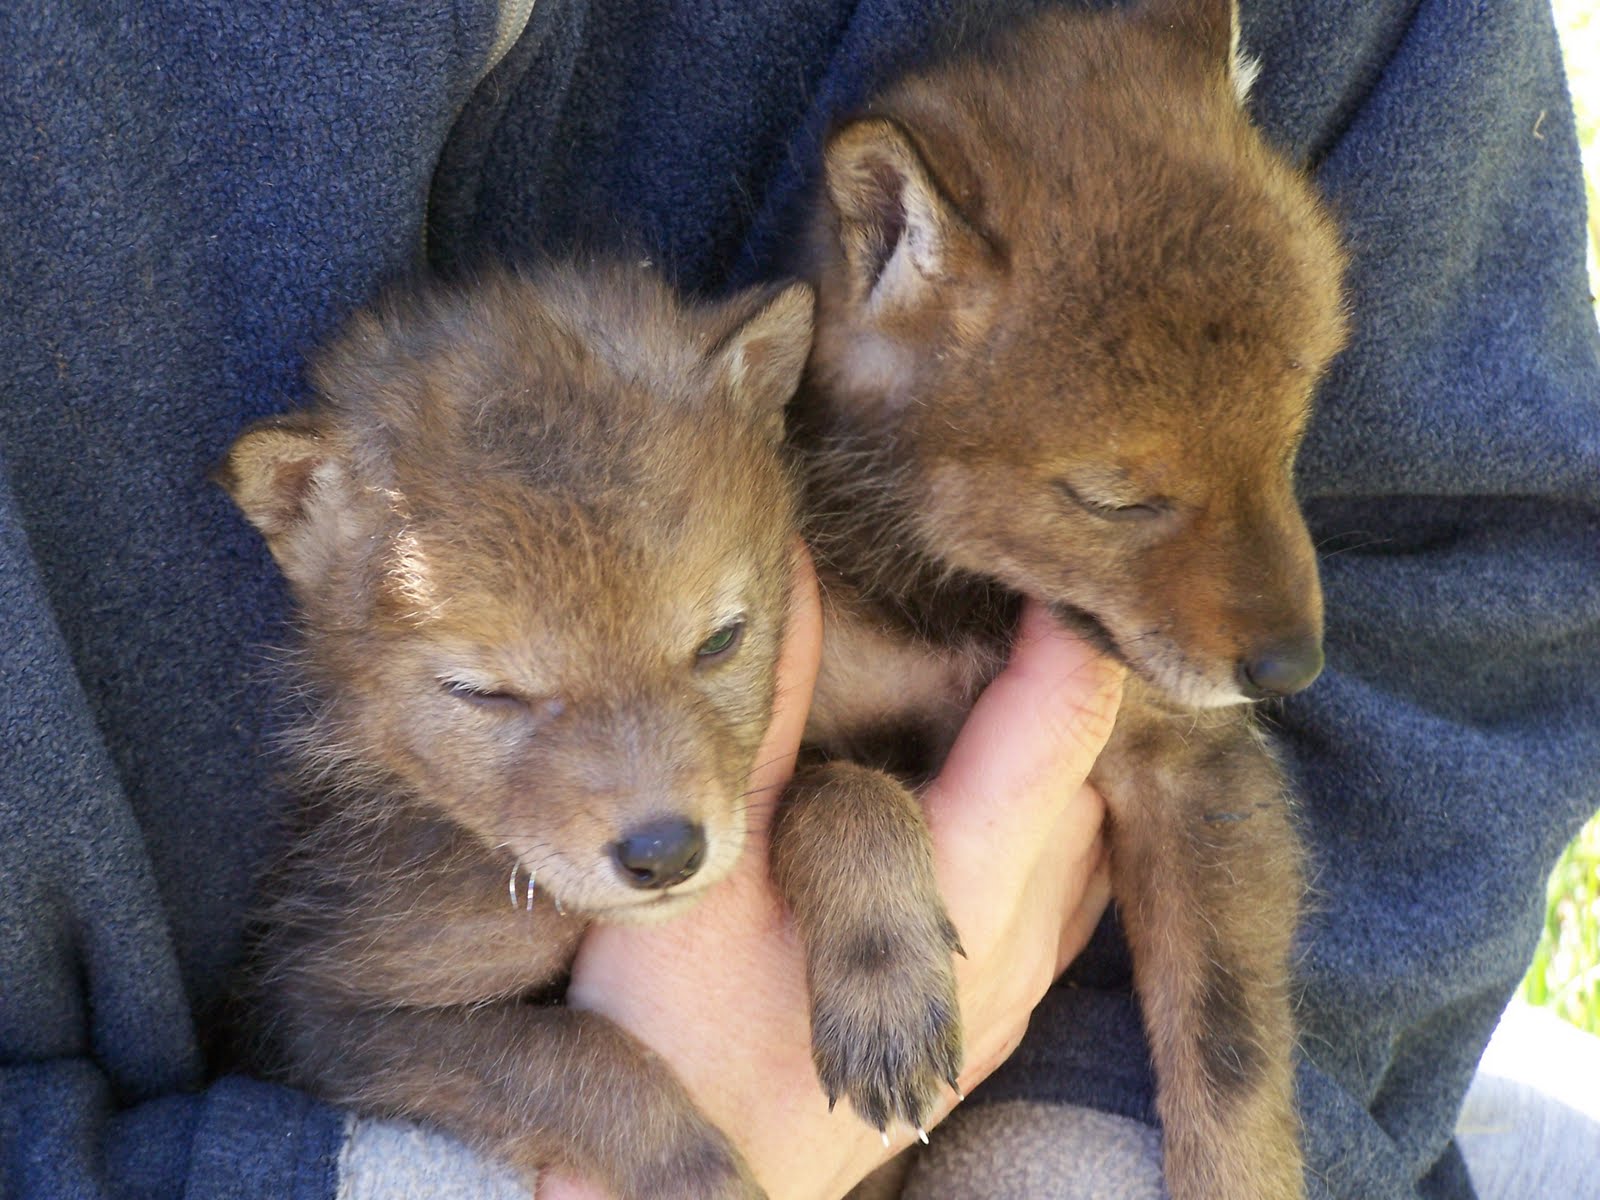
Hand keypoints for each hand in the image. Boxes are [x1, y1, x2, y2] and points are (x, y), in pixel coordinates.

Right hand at [542, 551, 1122, 1199]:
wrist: (702, 1198)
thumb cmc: (682, 1035)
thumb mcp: (709, 858)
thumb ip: (768, 711)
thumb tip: (789, 573)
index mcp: (963, 880)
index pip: (1065, 718)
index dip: (1064, 623)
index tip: (1030, 559)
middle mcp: (1024, 932)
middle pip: (1098, 767)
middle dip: (1064, 679)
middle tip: (997, 608)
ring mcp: (1026, 981)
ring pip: (1094, 831)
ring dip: (1060, 754)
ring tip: (987, 689)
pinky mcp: (1010, 1012)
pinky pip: (1073, 889)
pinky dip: (1047, 820)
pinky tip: (975, 795)